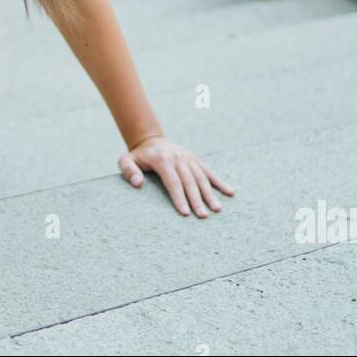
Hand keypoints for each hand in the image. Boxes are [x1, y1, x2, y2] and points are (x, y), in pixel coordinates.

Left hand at [118, 135, 234, 217]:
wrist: (150, 139)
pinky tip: (230, 192)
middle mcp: (178, 158)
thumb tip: (138, 184)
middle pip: (189, 182)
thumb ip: (129, 171)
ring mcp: (189, 158)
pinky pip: (209, 171)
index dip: (179, 198)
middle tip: (203, 216)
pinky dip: (220, 182)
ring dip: (210, 194)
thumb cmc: (138, 156)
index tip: (185, 213)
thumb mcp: (126, 160)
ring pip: (201, 178)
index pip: (173, 181)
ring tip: (217, 209)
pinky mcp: (195, 160)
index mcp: (162, 160)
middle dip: (197, 200)